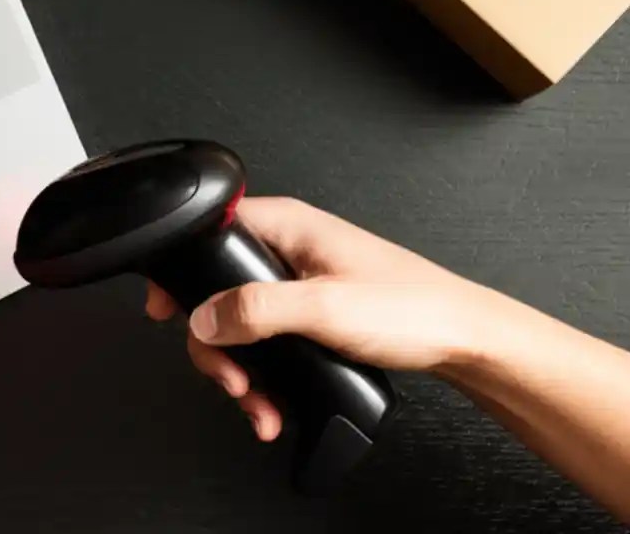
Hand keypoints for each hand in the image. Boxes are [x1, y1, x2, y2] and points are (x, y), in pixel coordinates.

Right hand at [146, 197, 506, 441]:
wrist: (463, 340)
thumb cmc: (412, 309)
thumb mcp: (324, 307)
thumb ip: (257, 308)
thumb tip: (204, 317)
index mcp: (288, 226)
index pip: (210, 231)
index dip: (181, 269)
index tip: (166, 308)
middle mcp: (288, 249)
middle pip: (217, 291)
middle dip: (217, 345)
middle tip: (231, 377)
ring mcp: (297, 282)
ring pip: (239, 323)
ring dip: (240, 370)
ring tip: (257, 404)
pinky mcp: (309, 313)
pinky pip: (266, 340)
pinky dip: (262, 375)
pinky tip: (272, 404)